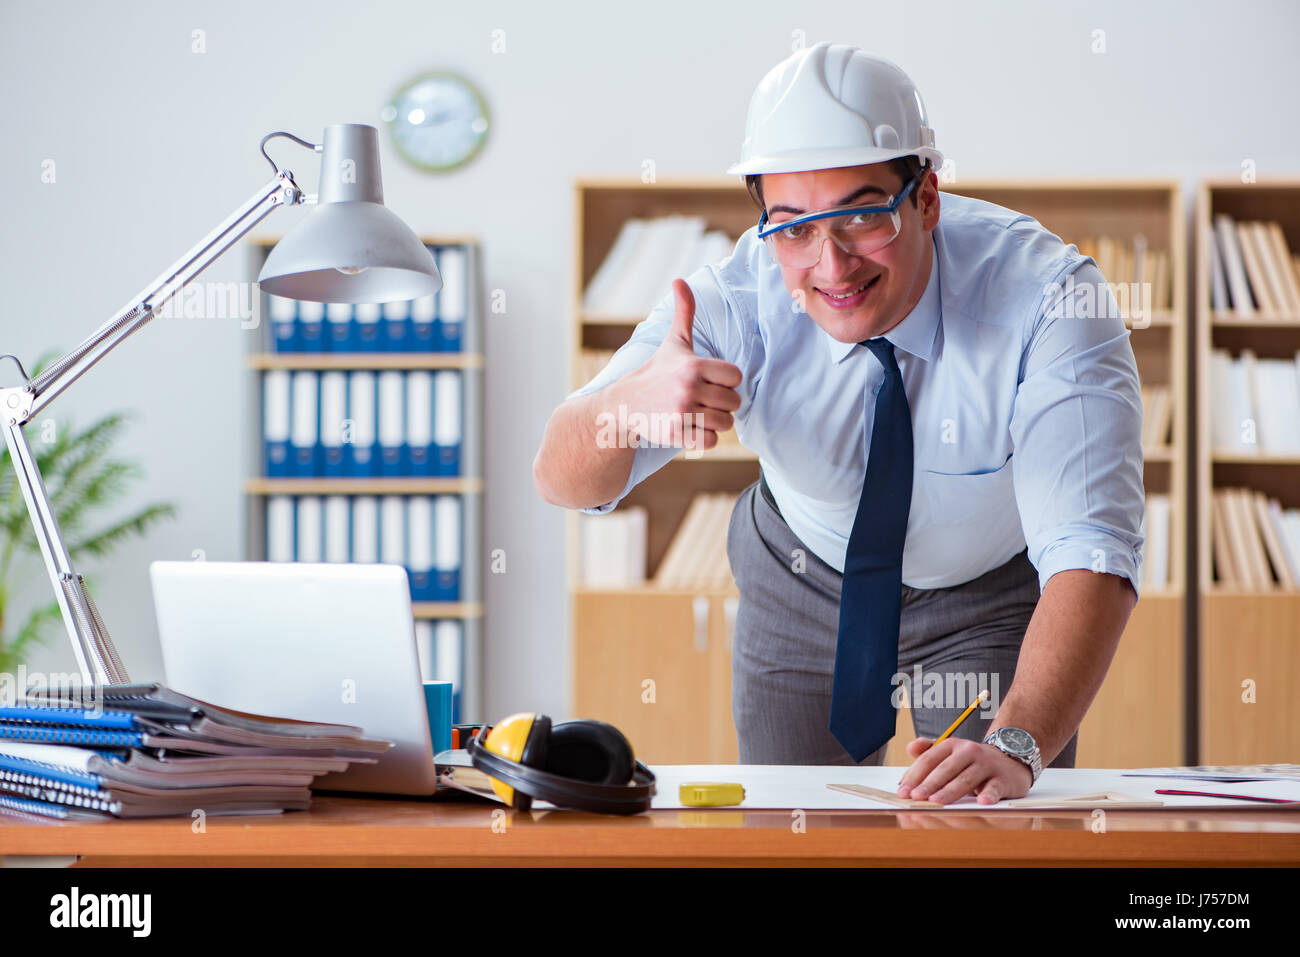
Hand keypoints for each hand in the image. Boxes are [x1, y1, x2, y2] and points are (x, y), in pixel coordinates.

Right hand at [618, 279, 742, 450]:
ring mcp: (682, 412)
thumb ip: (684, 312)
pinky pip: (711, 441)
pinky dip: (706, 438)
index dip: (727, 381)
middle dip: (723, 403)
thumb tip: (679, 279)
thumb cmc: (656, 372)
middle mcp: (688, 388)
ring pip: (725, 423)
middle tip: (704, 400)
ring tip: (699, 414)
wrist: (624, 404)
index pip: (736, 377)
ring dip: (716, 422)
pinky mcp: (676, 434)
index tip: (711, 381)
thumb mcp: (673, 342)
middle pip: (733, 402)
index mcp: (693, 365)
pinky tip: (692, 428)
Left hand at [895, 737, 1033, 805]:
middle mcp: (968, 751)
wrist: (1010, 761)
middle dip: (928, 784)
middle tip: (916, 799)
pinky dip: (989, 794)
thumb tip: (909, 748)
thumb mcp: (950, 752)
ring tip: (936, 802)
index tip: (903, 791)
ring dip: (950, 791)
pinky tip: (982, 802)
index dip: (914, 775)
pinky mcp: (1003, 778)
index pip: (929, 759)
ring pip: (966, 779)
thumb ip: (928, 751)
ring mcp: (986, 764)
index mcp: (951, 745)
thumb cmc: (972, 761)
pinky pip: (995, 787)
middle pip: (945, 769)